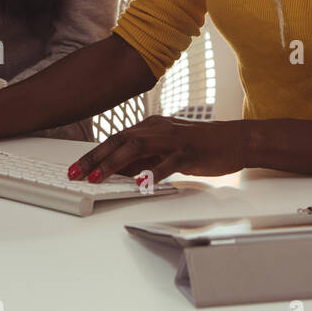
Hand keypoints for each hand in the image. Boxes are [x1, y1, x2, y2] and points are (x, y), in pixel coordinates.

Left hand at [67, 117, 249, 184]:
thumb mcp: (165, 151)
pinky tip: (142, 183)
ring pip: (138, 148)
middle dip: (95, 158)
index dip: (94, 154)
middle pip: (120, 141)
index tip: (76, 168)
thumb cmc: (201, 147)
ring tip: (98, 178)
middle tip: (76, 173)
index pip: (116, 139)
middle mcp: (158, 129)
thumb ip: (143, 159)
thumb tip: (118, 172)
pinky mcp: (190, 152)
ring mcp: (174, 139)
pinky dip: (153, 173)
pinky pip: (169, 163)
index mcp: (151, 127)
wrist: (235, 140)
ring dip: (115, 163)